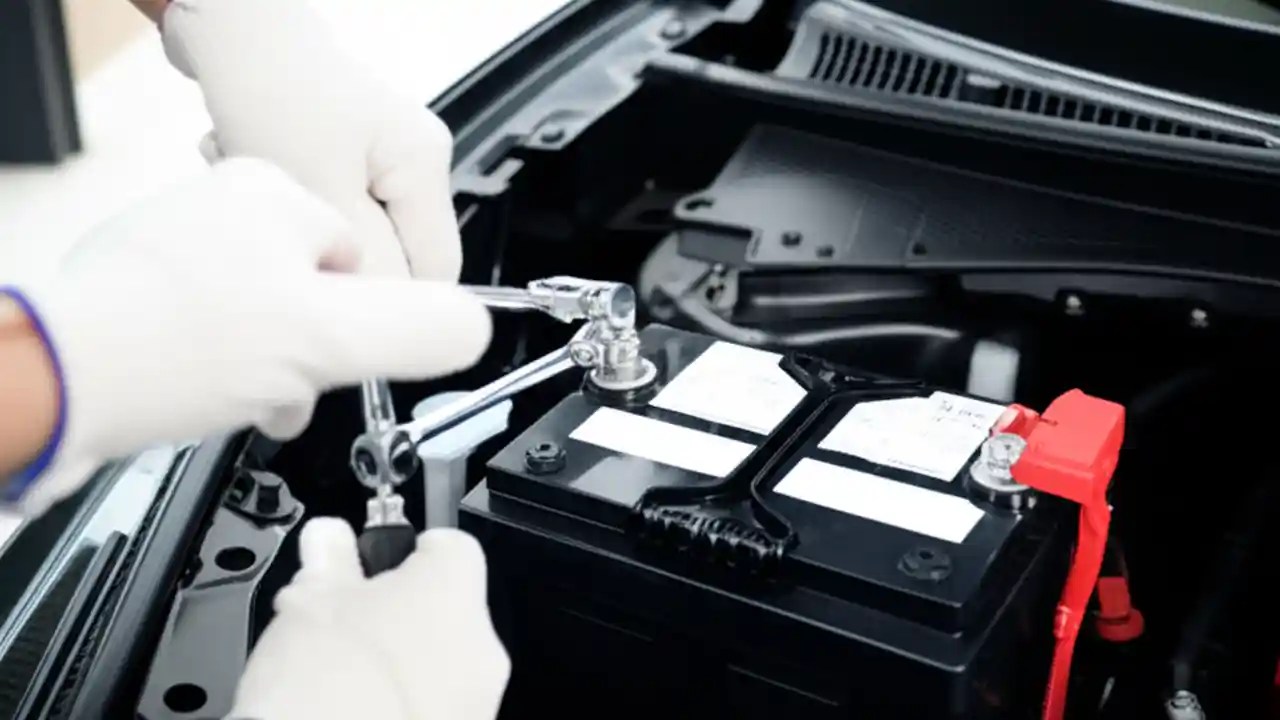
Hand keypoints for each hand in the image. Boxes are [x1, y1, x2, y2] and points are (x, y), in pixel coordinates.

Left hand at [9, 159, 490, 515]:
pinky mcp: (161, 277)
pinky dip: (235, 360)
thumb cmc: (179, 338)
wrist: (58, 376)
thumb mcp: (331, 335)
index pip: (389, 259)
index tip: (345, 358)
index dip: (376, 322)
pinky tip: (217, 388)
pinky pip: (230, 319)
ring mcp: (197, 235)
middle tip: (292, 384)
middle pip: (333, 287)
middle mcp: (245, 197)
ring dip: (281, 363)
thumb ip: (419, 330)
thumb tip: (474, 331)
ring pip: (281, 309)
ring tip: (253, 396)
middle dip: (322, 349)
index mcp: (291, 185)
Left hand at [161, 0, 458, 279]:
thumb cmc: (273, 90)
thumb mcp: (322, 187)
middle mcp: (411, 163)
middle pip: (390, 255)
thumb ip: (368, 260)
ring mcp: (376, 159)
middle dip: (334, 253)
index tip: (331, 300)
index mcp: (424, 166)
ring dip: (301, 229)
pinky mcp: (339, 157)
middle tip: (285, 223)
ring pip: (349, 238)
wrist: (227, 26)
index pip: (435, 273)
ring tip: (266, 185)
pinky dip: (287, 206)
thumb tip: (389, 316)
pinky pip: (322, 212)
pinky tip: (261, 172)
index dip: (386, 299)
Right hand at [231, 519, 510, 719]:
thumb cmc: (327, 683)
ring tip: (348, 679)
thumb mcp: (309, 604)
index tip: (374, 565)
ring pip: (445, 663)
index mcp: (452, 592)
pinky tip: (362, 710)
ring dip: (406, 664)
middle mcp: (480, 646)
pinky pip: (439, 707)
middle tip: (350, 627)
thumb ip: (329, 563)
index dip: (410, 552)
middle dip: (402, 615)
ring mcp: (479, 701)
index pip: (451, 548)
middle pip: (446, 610)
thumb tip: (329, 538)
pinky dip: (407, 706)